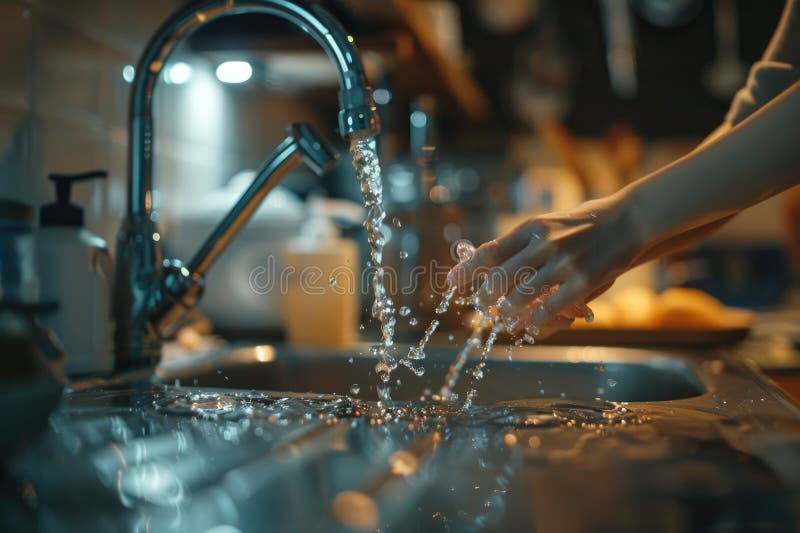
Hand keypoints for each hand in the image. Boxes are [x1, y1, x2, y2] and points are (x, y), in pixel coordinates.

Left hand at [447, 194, 641, 336]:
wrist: (628, 220)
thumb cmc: (584, 225)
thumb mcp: (548, 225)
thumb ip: (523, 245)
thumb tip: (489, 267)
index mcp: (531, 227)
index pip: (490, 251)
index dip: (467, 270)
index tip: (450, 284)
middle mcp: (544, 243)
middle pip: (499, 278)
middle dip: (485, 298)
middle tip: (480, 307)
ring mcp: (564, 263)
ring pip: (521, 296)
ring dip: (506, 313)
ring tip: (503, 319)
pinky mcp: (583, 281)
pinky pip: (550, 308)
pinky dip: (535, 321)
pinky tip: (528, 326)